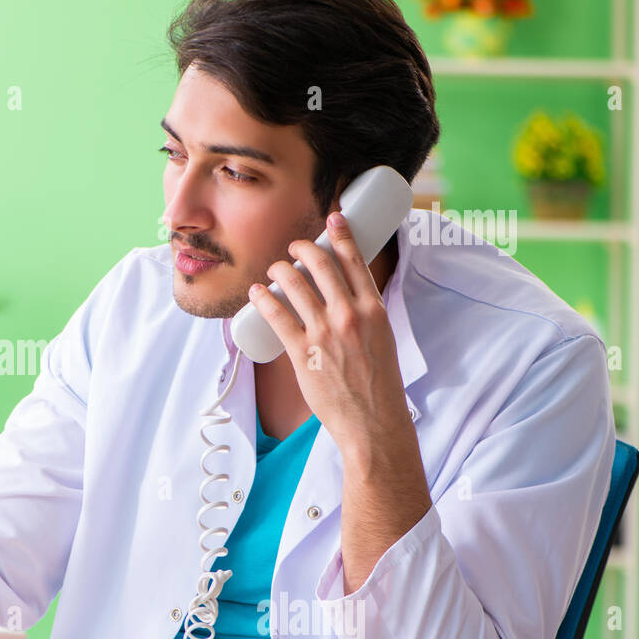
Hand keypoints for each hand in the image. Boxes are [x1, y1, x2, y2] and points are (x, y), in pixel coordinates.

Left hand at [246, 212, 409, 460]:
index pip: (354, 260)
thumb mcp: (382, 339)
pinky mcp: (302, 352)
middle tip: (293, 248)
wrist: (373, 421)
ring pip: (294, 284)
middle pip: (320, 265)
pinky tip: (256, 293)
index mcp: (374, 310)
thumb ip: (365, 316)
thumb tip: (344, 298)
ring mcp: (324, 333)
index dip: (340, 234)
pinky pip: (276, 315)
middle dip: (302, 248)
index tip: (332, 217)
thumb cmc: (378, 384)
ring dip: (278, 270)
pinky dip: (263, 299)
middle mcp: (349, 315)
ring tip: (273, 270)